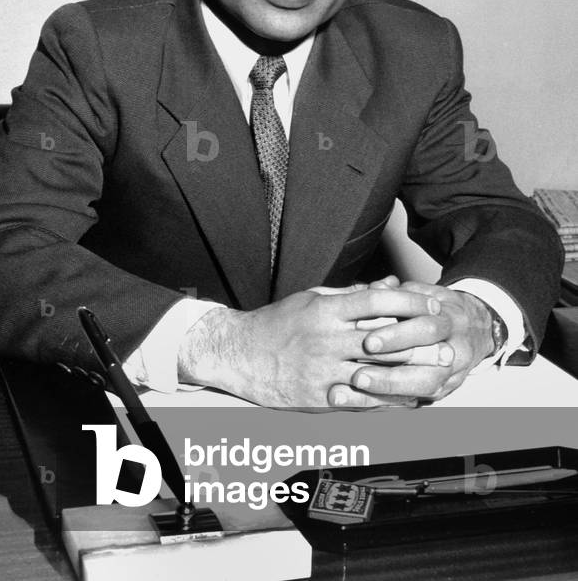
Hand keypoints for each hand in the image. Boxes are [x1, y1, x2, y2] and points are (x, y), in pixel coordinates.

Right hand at [177, 283, 443, 409]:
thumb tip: (388, 284)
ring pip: (377, 374)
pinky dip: (389, 400)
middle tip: (448, 340)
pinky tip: (409, 399)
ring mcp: (323, 371)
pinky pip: (361, 401)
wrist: (239, 355)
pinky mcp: (319, 397)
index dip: (407, 301)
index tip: (430, 303)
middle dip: (420, 341)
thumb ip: (350, 294)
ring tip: (438, 372)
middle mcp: (326, 340)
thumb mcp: (311, 299)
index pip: (375, 302)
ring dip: (411, 374)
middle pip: (383, 340)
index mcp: (325, 311)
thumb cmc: (278, 322)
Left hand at [341, 281, 494, 404]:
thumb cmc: (438, 308)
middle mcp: (456, 347)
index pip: (425, 327)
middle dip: (391, 364)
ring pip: (425, 384)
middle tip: (358, 371)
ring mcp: (453, 372)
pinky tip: (363, 400)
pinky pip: (419, 398)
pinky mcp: (444, 390)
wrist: (476, 332)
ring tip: (358, 386)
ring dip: (388, 388)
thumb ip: (399, 292)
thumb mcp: (424, 293)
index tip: (366, 339)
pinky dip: (390, 400)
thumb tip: (376, 287)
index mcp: (450, 317)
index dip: (397, 334)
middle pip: (426, 360)